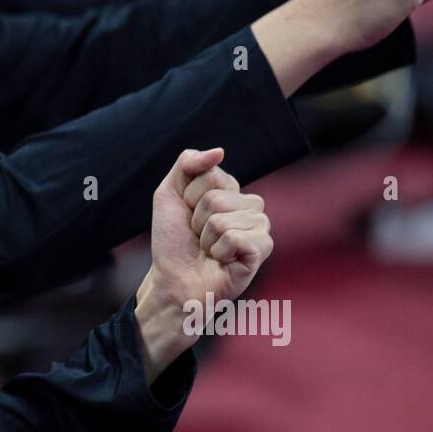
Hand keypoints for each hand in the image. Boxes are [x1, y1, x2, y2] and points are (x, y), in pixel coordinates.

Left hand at [134, 148, 272, 378]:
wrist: (173, 280)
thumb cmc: (173, 240)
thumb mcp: (169, 194)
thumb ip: (188, 164)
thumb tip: (219, 151)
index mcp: (231, 189)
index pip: (210, 174)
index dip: (188, 196)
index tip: (187, 215)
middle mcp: (250, 205)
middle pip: (216, 197)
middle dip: (196, 219)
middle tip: (198, 237)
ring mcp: (259, 227)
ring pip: (224, 218)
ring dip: (206, 238)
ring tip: (209, 250)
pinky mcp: (262, 250)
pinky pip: (237, 238)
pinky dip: (220, 251)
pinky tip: (222, 261)